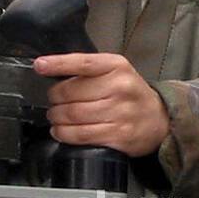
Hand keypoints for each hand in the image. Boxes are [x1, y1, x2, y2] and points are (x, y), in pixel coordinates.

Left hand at [33, 53, 169, 156]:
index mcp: (116, 66)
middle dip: (54, 99)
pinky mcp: (118, 135)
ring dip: (56, 117)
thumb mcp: (115, 72)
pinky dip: (64, 133)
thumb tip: (51, 70)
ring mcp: (120, 113)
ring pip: (72, 115)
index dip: (58, 64)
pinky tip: (61, 131)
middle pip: (70, 93)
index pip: (83, 62)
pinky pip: (81, 135)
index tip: (39, 65)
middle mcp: (120, 87)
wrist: (158, 119)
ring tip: (56, 116)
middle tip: (54, 101)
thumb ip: (88, 70)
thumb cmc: (129, 94)